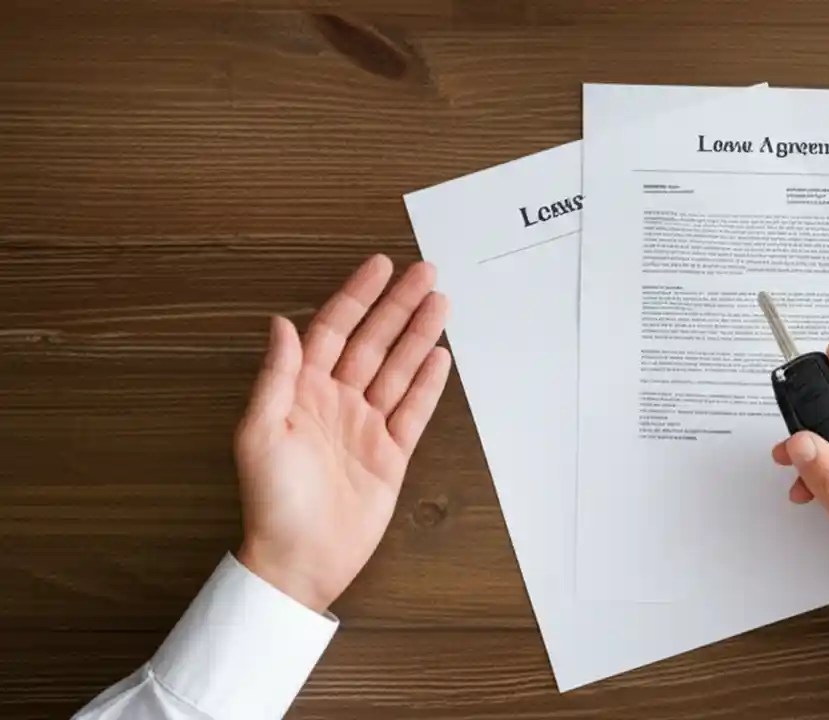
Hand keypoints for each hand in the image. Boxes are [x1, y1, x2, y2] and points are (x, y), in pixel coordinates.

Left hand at [234, 255, 450, 612]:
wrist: (301, 561)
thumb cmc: (272, 502)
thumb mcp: (260, 433)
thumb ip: (276, 376)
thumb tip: (280, 323)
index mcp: (301, 392)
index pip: (334, 330)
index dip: (356, 296)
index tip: (380, 266)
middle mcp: (335, 402)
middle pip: (374, 342)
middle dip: (399, 306)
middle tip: (426, 273)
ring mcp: (365, 426)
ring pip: (398, 369)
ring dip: (418, 335)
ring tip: (441, 303)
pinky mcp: (390, 455)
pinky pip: (413, 410)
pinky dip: (427, 384)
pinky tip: (439, 357)